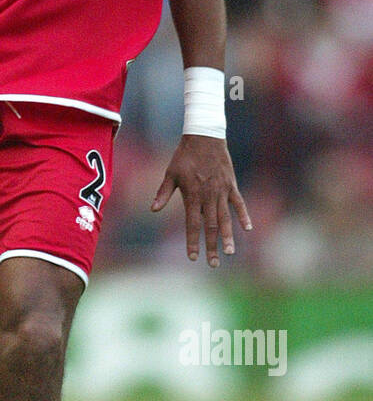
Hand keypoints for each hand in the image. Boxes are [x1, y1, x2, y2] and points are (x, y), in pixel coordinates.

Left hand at [150, 134, 251, 267]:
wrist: (204, 136)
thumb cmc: (184, 155)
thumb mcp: (170, 173)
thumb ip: (163, 193)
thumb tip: (153, 209)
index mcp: (192, 196)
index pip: (192, 224)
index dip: (193, 242)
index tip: (193, 257)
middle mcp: (208, 196)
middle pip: (210, 226)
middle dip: (211, 246)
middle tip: (214, 264)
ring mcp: (221, 191)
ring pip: (225, 218)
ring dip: (228, 236)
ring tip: (230, 252)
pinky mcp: (231, 184)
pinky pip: (239, 203)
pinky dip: (243, 215)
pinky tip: (248, 228)